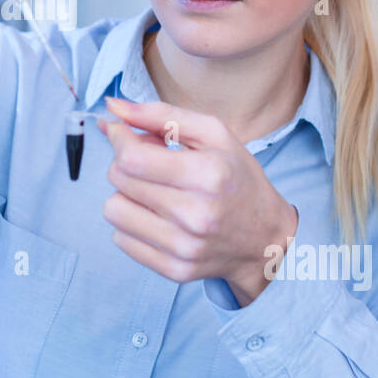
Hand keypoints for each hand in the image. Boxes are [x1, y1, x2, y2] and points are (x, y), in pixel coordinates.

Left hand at [98, 97, 299, 305]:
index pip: (132, 157)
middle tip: (151, 162)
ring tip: (152, 191)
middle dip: (126, 162)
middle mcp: (195, 215)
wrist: (264, 238)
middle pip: (119, 179)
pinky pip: (121, 239)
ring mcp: (183, 247)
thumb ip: (160, 114)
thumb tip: (113, 107)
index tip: (123, 133)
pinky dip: (132, 223)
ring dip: (125, 194)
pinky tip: (156, 216)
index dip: (119, 139)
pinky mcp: (174, 269)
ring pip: (113, 210)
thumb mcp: (213, 133)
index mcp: (208, 175)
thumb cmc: (238, 179)